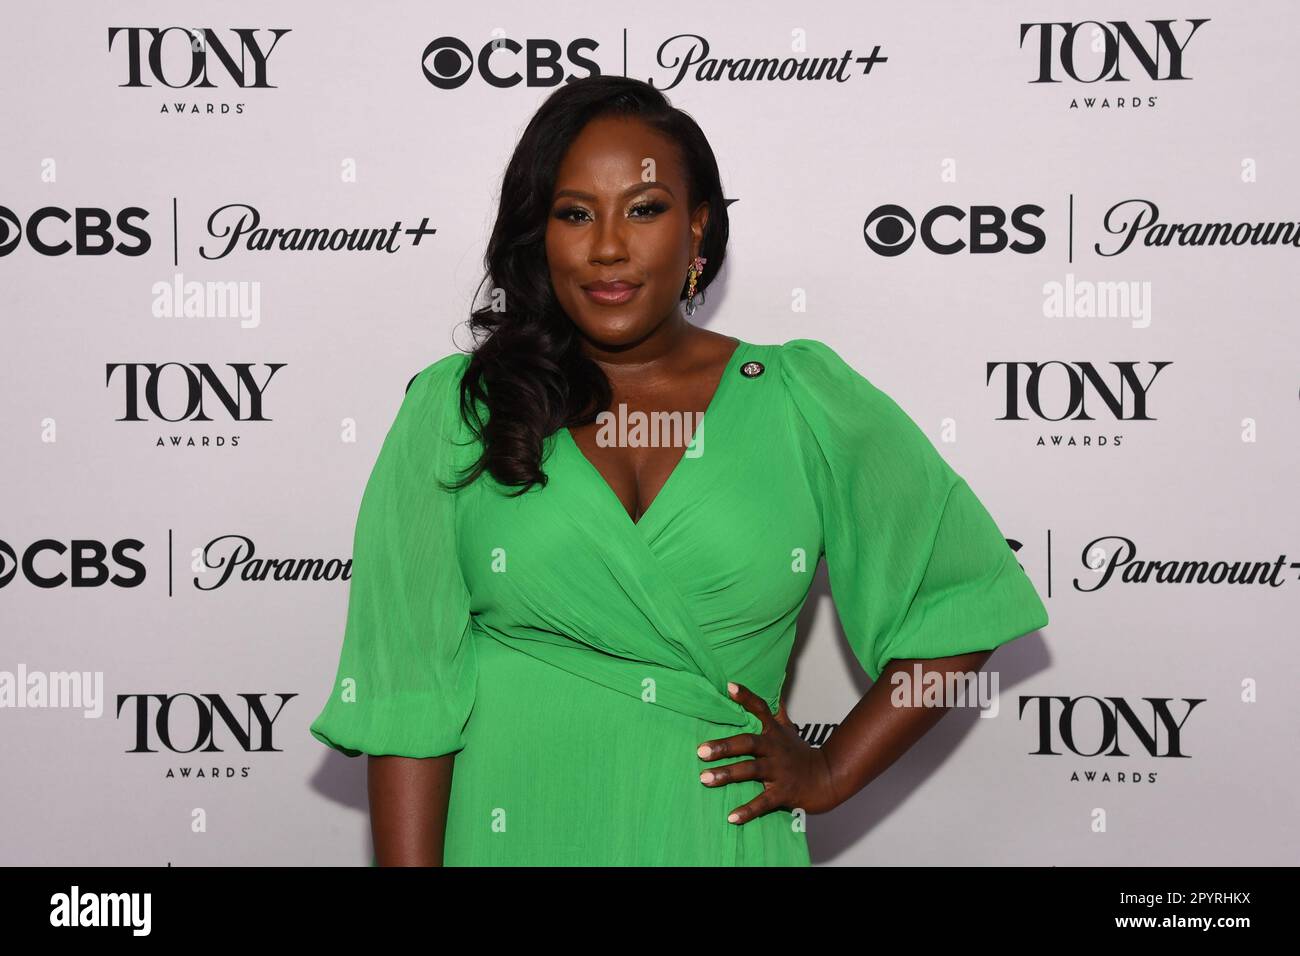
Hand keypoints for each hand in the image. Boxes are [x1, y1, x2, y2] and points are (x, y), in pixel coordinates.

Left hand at [696, 681, 840, 823]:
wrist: (828, 778)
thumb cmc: (801, 754)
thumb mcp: (789, 730)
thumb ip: (776, 713)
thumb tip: (771, 690)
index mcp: (775, 733)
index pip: (761, 709)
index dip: (746, 697)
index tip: (729, 687)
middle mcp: (776, 749)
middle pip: (749, 743)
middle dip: (724, 747)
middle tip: (701, 751)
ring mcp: (780, 771)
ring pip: (751, 771)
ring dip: (727, 775)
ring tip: (705, 779)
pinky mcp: (784, 792)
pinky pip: (763, 802)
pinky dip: (748, 810)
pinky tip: (731, 817)